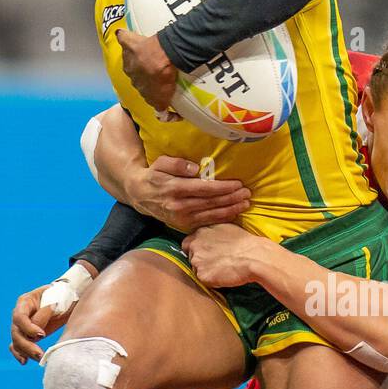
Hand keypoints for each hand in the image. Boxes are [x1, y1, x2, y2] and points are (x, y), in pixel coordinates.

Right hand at [10, 285, 70, 363]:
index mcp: (25, 301)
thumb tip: (38, 327)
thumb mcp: (57, 299)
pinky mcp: (25, 335)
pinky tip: (24, 362)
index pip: (19, 317)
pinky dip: (19, 354)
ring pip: (16, 341)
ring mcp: (21, 325)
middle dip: (27, 345)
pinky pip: (17, 346)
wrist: (65, 298)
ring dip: (26, 352)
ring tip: (40, 359)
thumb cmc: (62, 296)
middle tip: (40, 354)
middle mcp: (20, 313)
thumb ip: (47, 311)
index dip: (28, 328)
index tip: (42, 335)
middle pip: (16, 332)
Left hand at [115, 28, 177, 110]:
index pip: (133, 70)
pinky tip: (177, 115)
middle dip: (149, 81)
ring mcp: (146, 94)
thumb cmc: (147, 47)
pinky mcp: (159, 102)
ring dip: (159, 94)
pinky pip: (164, 113)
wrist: (161, 57)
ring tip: (170, 91)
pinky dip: (170, 115)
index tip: (148, 65)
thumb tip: (118, 33)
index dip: (140, 68)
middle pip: (141, 83)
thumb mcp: (131, 39)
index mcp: (129, 69)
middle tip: (161, 76)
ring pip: (152, 97)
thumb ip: (124, 37)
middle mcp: (135, 83)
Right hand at [126, 156, 250, 231]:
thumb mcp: (161, 163)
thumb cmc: (154, 175)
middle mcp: (179, 206)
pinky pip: (206, 222)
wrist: (139, 195)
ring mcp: (182, 218)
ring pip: (211, 215)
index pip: (205, 189)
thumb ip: (178, 164)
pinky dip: (221, 219)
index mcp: (175, 189)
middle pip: (211, 203)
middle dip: (232, 198)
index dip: (223, 187)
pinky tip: (233, 214)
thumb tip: (196, 169)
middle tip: (247, 193)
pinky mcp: (183, 225)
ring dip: (230, 210)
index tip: (238, 184)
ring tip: (246, 204)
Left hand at [182, 224, 270, 288]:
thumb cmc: (246, 242)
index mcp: (200, 232)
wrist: (255, 256)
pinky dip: (212, 280)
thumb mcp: (226, 228)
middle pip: (191, 257)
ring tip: (223, 269)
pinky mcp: (202, 275)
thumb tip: (209, 238)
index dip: (196, 250)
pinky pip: (204, 280)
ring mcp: (197, 261)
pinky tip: (224, 276)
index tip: (206, 254)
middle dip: (200, 260)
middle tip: (216, 263)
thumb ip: (212, 233)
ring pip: (196, 269)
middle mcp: (195, 245)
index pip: (187, 243)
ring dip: (206, 270)